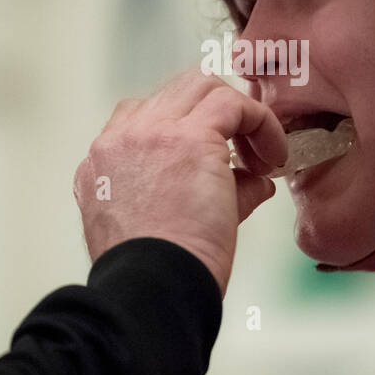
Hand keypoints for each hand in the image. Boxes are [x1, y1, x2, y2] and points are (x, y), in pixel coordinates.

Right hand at [73, 71, 286, 295]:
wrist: (154, 289)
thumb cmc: (158, 275)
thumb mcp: (165, 228)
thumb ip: (205, 193)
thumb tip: (251, 182)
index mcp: (101, 164)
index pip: (141, 119)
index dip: (184, 131)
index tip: (216, 158)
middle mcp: (119, 140)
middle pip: (173, 93)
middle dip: (214, 113)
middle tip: (243, 151)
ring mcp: (150, 132)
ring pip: (201, 85)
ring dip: (236, 111)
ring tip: (259, 153)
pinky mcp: (190, 137)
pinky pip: (234, 104)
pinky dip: (261, 122)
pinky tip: (273, 156)